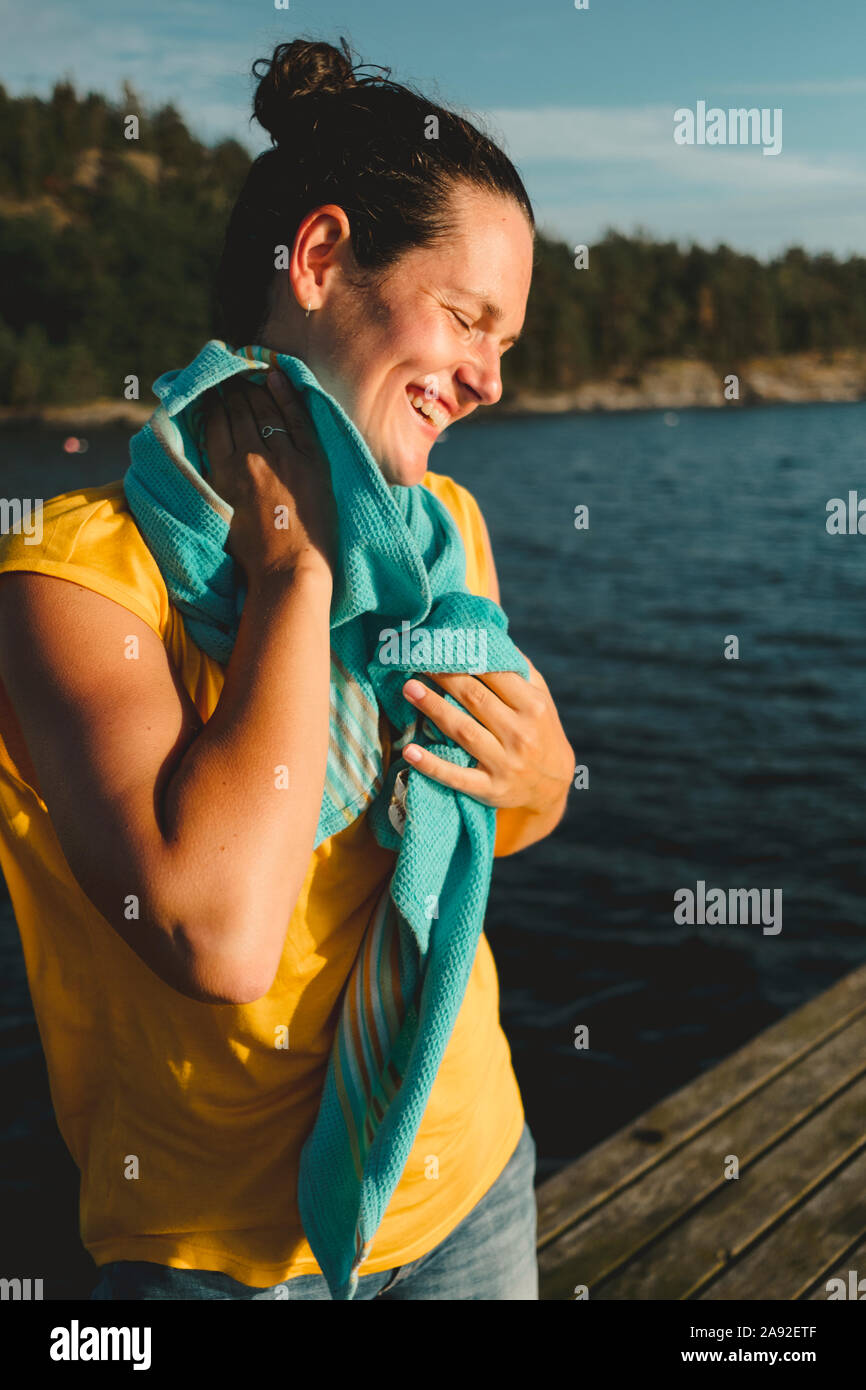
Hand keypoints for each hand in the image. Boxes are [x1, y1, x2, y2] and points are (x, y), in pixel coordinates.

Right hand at [202, 369, 336, 583]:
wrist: (289, 571)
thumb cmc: (251, 555)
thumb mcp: (218, 512)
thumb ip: (212, 480)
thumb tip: (210, 453)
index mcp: (224, 470)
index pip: (214, 422)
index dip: (212, 401)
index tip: (210, 389)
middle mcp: (251, 456)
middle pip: (239, 410)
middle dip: (232, 388)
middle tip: (230, 375)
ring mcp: (284, 456)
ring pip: (265, 410)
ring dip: (255, 387)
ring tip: (249, 375)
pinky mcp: (311, 461)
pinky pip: (297, 418)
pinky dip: (286, 395)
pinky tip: (277, 377)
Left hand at [400, 654, 574, 813]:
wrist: (552, 787)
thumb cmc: (540, 732)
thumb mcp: (541, 699)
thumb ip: (519, 670)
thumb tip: (489, 635)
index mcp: (533, 706)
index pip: (496, 675)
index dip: (466, 657)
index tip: (441, 643)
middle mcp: (520, 733)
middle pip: (475, 699)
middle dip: (444, 677)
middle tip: (416, 659)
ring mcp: (505, 763)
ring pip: (463, 731)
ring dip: (434, 708)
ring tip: (409, 688)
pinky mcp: (490, 789)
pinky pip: (457, 777)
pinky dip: (432, 765)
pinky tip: (409, 751)